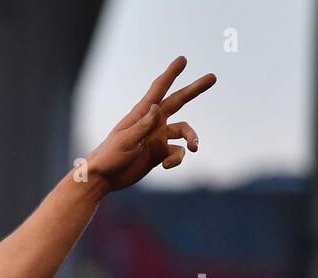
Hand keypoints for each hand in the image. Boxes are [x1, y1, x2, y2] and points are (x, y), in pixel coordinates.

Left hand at [85, 56, 215, 191]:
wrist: (104, 179)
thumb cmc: (109, 156)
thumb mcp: (126, 141)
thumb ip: (143, 125)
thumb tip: (158, 107)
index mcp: (142, 114)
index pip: (159, 89)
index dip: (171, 74)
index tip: (182, 59)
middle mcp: (153, 123)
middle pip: (179, 101)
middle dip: (195, 89)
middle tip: (213, 77)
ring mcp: (158, 137)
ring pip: (184, 131)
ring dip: (192, 137)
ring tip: (195, 147)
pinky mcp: (160, 153)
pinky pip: (177, 152)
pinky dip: (177, 159)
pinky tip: (167, 166)